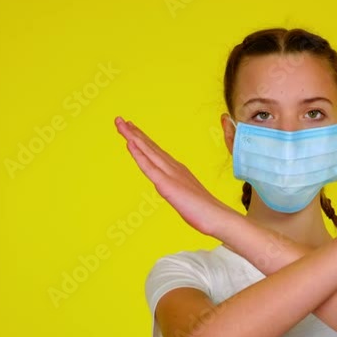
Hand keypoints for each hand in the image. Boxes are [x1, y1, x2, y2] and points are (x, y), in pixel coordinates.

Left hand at [115, 116, 235, 236]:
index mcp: (178, 170)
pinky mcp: (167, 184)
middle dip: (134, 133)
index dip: (143, 140)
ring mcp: (170, 174)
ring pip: (148, 151)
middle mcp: (173, 167)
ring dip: (133, 137)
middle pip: (150, 147)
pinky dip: (138, 154)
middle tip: (120, 119)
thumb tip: (175, 192)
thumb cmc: (205, 211)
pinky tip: (129, 143)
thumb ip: (179, 191)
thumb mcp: (187, 198)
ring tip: (121, 124)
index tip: (132, 130)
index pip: (156, 152)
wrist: (217, 216)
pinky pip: (149, 167)